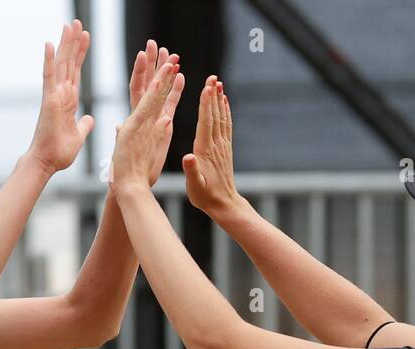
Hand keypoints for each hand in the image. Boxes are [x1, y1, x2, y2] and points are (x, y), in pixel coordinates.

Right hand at [26, 20, 94, 174]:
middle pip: (68, 63)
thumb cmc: (59, 153)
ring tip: (69, 25)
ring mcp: (53, 96)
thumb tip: (89, 119)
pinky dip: (48, 61)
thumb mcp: (79, 136)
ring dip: (65, 44)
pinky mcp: (48, 101)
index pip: (76, 72)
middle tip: (77, 22)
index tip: (85, 37)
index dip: (80, 54)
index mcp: (68, 101)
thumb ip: (84, 125)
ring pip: (60, 64)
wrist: (47, 163)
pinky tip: (48, 44)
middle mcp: (60, 94)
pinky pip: (48, 77)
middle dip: (73, 42)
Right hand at [109, 55, 181, 193]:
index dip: (155, 78)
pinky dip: (161, 86)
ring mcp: (140, 120)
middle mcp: (139, 118)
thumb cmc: (128, 173)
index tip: (165, 64)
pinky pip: (154, 101)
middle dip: (153, 66)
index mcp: (138, 122)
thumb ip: (124, 135)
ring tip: (169, 53)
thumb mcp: (129, 150)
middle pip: (147, 86)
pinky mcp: (140, 125)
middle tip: (158, 45)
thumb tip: (118, 125)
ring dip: (161, 70)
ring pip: (152, 89)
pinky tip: (169, 72)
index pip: (146, 94)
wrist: (128, 187)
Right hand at [182, 76, 240, 218]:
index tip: (206, 87)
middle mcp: (215, 145)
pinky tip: (224, 102)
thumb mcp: (194, 186)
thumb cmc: (204, 196)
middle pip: (214, 115)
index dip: (206, 104)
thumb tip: (188, 157)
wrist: (223, 204)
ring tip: (218, 83)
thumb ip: (191, 171)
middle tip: (213, 77)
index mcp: (205, 150)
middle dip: (213, 96)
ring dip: (219, 100)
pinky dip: (225, 112)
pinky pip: (225, 126)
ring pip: (221, 118)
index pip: (206, 122)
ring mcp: (222, 146)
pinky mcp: (225, 149)